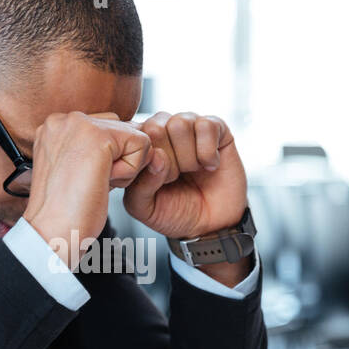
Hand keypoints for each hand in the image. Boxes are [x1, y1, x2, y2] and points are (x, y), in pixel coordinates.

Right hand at [22, 111, 151, 267]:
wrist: (52, 232)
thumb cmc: (64, 213)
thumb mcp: (76, 170)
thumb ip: (95, 150)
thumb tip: (134, 138)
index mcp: (56, 126)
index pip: (106, 127)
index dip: (108, 159)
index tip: (85, 180)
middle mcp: (65, 119)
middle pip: (122, 128)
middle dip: (119, 160)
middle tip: (91, 184)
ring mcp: (80, 124)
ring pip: (134, 136)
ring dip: (125, 167)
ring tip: (95, 183)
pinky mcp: (99, 136)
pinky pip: (143, 145)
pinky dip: (131, 171)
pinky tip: (104, 183)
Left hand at [122, 112, 250, 286]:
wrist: (211, 224)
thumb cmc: (174, 212)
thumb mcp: (145, 207)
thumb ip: (139, 185)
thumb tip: (156, 156)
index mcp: (139, 145)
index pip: (132, 136)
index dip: (145, 162)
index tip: (155, 184)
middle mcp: (162, 129)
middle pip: (156, 127)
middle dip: (167, 160)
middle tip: (176, 178)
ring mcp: (189, 125)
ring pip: (180, 124)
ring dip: (188, 157)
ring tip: (192, 170)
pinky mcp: (216, 127)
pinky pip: (206, 126)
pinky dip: (208, 153)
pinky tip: (210, 166)